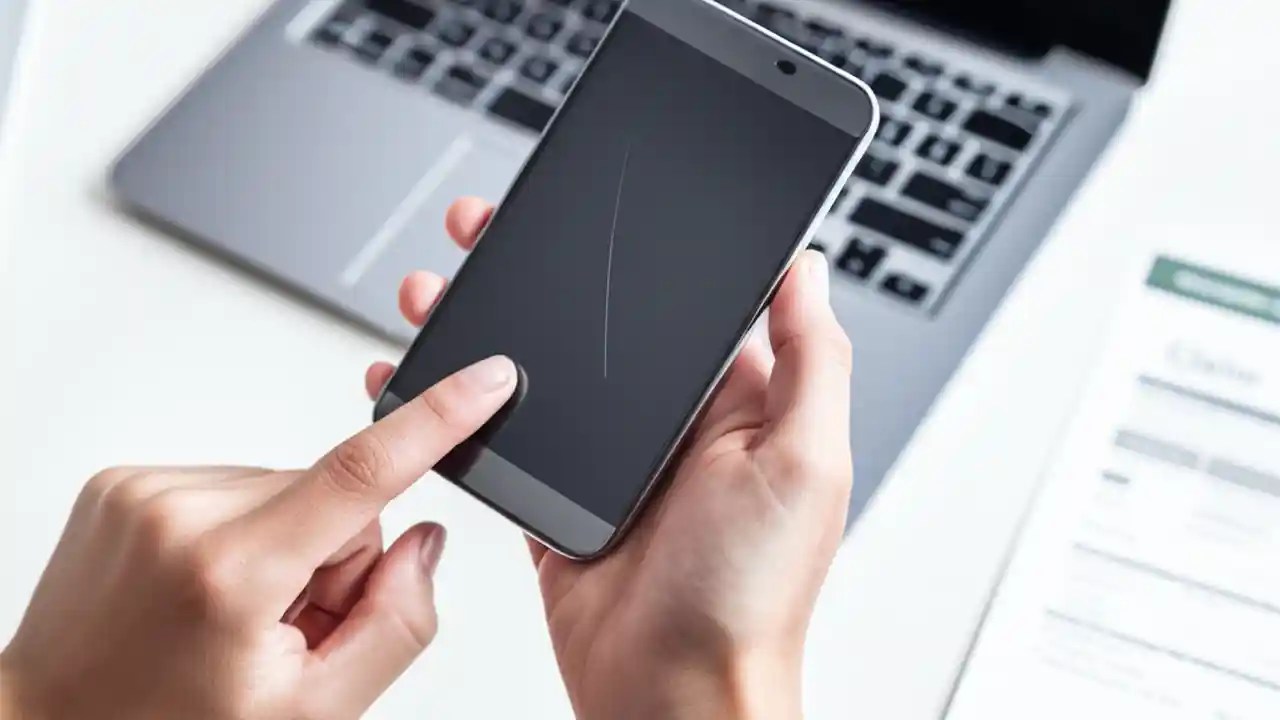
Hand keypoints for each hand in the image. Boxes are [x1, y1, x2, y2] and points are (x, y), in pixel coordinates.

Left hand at [1, 356, 517, 718]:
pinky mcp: (126, 479)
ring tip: (236, 612)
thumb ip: (395, 623)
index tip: (487, 380)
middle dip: (334, 555)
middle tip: (287, 623)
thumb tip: (425, 539)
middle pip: (331, 494)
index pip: (361, 472)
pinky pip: (235, 484)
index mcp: (231, 573)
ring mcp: (144, 490)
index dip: (438, 419)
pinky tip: (205, 586)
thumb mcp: (311, 713)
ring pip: (286, 488)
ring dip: (285, 545)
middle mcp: (181, 513)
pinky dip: (242, 531)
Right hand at [366, 198, 853, 719]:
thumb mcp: (806, 463)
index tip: (589, 206)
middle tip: (485, 231)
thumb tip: (807, 266)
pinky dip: (463, 409)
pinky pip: (506, 443)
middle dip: (542, 274)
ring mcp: (613, 467)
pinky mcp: (559, 506)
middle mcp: (674, 429)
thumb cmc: (747, 598)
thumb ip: (810, 359)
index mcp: (736, 406)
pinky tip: (430, 377)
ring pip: (543, 375)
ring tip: (441, 289)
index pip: (683, 304)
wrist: (672, 700)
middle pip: (601, 329)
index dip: (637, 251)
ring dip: (492, 329)